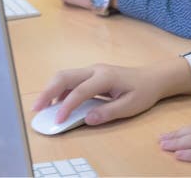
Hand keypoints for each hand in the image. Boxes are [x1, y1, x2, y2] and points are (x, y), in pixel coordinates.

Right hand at [32, 59, 190, 125]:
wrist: (154, 77)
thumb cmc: (144, 91)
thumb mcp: (130, 106)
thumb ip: (108, 112)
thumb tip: (87, 118)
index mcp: (106, 77)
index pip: (80, 91)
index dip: (67, 106)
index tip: (58, 120)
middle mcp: (96, 70)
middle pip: (65, 76)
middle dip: (48, 91)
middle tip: (36, 108)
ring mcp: (92, 70)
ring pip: (65, 75)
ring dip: (51, 90)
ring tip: (42, 107)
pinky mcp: (91, 74)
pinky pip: (71, 79)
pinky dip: (60, 90)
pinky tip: (57, 104)